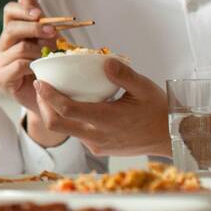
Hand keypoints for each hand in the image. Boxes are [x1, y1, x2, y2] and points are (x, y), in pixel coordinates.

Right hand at [0, 0, 66, 143]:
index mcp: (12, 33)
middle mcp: (2, 45)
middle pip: (12, 28)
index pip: (9, 11)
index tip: (40, 13)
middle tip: (54, 33)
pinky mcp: (2, 77)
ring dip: (40, 51)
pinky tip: (43, 70)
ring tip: (54, 57)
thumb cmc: (50, 68)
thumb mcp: (48, 41)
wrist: (49, 100)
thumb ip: (39, 19)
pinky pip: (18, 65)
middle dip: (34, 28)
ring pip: (19, 47)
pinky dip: (34, 66)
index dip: (22, 9)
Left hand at [32, 58, 171, 156]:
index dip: (48, 96)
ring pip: (65, 131)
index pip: (67, 110)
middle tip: (41, 88)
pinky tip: (74, 105)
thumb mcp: (144, 88)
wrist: (171, 136)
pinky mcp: (99, 149)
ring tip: (53, 94)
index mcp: (106, 120)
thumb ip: (124, 75)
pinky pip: (77, 134)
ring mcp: (97, 145)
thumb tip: (105, 61)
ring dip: (54, 113)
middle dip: (43, 106)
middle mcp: (97, 136)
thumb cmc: (158, 110)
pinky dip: (69, 120)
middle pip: (56, 124)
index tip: (39, 82)